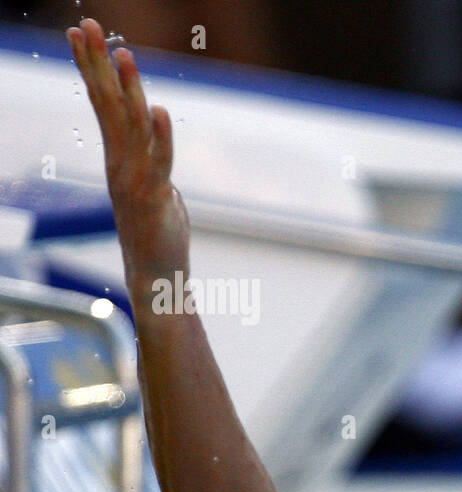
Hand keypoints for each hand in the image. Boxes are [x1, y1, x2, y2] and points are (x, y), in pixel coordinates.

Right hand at [67, 18, 190, 295]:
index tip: (80, 33)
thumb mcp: (152, 183)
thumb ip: (150, 157)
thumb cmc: (157, 231)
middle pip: (106, 105)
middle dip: (97, 64)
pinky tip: (158, 109)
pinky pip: (159, 162)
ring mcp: (135, 180)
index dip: (91, 67)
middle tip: (86, 25)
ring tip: (124, 54)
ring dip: (128, 89)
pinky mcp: (156, 198)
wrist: (156, 275)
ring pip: (131, 126)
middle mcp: (120, 163)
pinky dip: (160, 136)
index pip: (101, 103)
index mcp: (118, 156)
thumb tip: (152, 133)